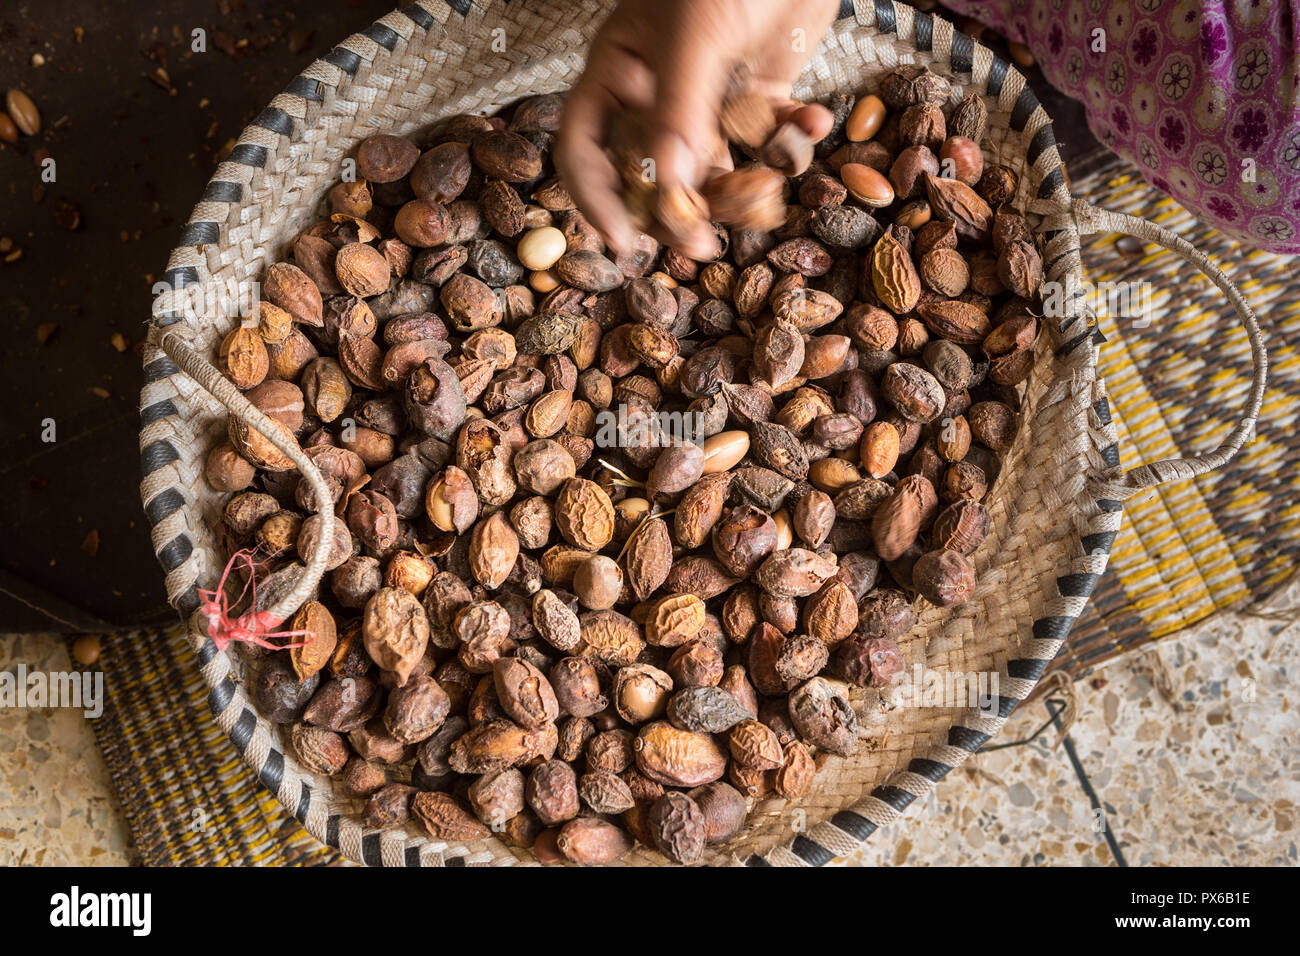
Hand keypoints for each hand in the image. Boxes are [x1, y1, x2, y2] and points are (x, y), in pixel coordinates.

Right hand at [555, 0, 840, 257]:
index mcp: (621, 70)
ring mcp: (711, 96)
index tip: (625, 242)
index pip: (584, 147)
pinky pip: (768, 141)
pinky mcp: (762, 94)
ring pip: (712, 169)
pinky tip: (813, 120)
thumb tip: (669, 184)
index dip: (596, 197)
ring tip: (769, 194)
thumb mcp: (699, 33)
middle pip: (651, 173)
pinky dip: (792, 141)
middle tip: (703, 246)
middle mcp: (659, 91)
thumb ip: (681, 108)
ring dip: (741, 188)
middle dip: (678, 211)